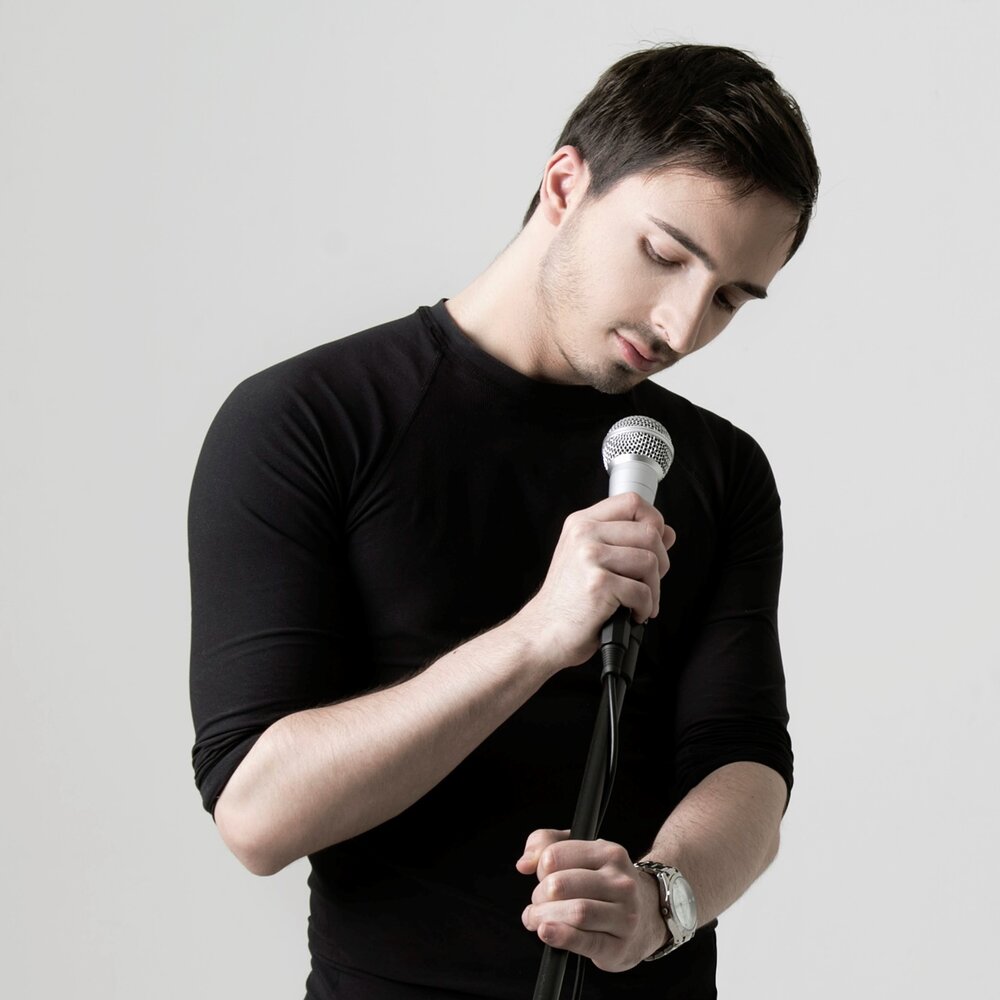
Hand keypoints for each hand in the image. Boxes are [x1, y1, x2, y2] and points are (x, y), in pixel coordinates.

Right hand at [516, 493, 675, 670]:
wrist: (544, 632)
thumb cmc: (568, 601)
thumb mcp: (591, 560)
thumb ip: (627, 541)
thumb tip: (667, 532)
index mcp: (582, 523)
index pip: (631, 502)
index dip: (653, 520)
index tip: (656, 543)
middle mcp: (584, 534)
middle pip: (649, 532)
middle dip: (660, 563)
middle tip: (648, 583)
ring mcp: (589, 557)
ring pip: (650, 562)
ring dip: (654, 590)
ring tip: (639, 602)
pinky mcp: (598, 583)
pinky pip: (643, 591)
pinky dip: (645, 608)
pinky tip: (632, 614)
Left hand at [516, 829, 666, 972]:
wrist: (648, 915)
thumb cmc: (603, 882)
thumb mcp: (580, 853)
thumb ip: (544, 844)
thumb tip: (524, 863)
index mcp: (609, 853)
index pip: (555, 855)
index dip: (539, 868)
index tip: (541, 876)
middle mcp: (620, 882)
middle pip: (560, 885)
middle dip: (538, 896)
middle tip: (537, 903)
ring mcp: (624, 915)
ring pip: (575, 912)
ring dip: (544, 917)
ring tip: (536, 919)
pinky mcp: (619, 946)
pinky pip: (587, 942)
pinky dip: (561, 937)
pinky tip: (546, 932)